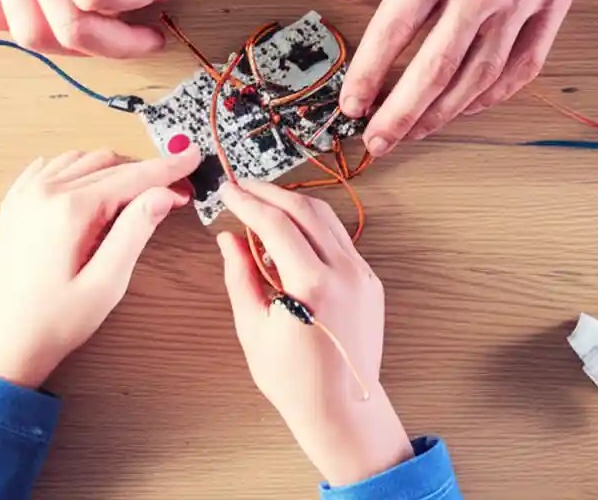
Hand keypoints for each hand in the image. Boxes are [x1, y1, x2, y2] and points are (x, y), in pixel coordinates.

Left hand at [0, 146, 198, 386]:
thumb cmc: (57, 321)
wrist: (6, 341)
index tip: (192, 159)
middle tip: (172, 192)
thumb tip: (162, 194)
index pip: (132, 177)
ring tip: (135, 195)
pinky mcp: (15, 204)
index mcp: (70, 210)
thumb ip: (135, 231)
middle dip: (145, 172)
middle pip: (109, 163)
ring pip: (82, 159)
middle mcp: (45, 192)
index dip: (167, 170)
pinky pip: (51, 167)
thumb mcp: (107, 283)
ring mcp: (25, 195)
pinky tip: (91, 186)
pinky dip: (78, 169)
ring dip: (113, 169)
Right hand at [218, 181, 412, 485]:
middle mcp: (345, 273)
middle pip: (306, 209)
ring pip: (327, 218)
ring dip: (293, 204)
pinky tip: (289, 232)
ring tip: (262, 204)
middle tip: (243, 188)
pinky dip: (312, 226)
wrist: (342, 409)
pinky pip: (339, 239)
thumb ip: (240, 276)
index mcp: (313, 286)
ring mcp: (363, 275)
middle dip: (271, 193)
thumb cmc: (293, 380)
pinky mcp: (370, 281)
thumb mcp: (253, 329)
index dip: (248, 202)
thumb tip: (228, 237)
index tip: (227, 190)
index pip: (276, 224)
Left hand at [337, 0, 597, 153]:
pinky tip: (474, 106)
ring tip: (418, 132)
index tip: (351, 104)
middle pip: (436, 70)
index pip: (394, 31)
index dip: (369, 75)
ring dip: (445, 112)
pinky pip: (525, 62)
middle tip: (379, 141)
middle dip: (402, 114)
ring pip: (480, 76)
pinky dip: (497, 91)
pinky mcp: (553, 1)